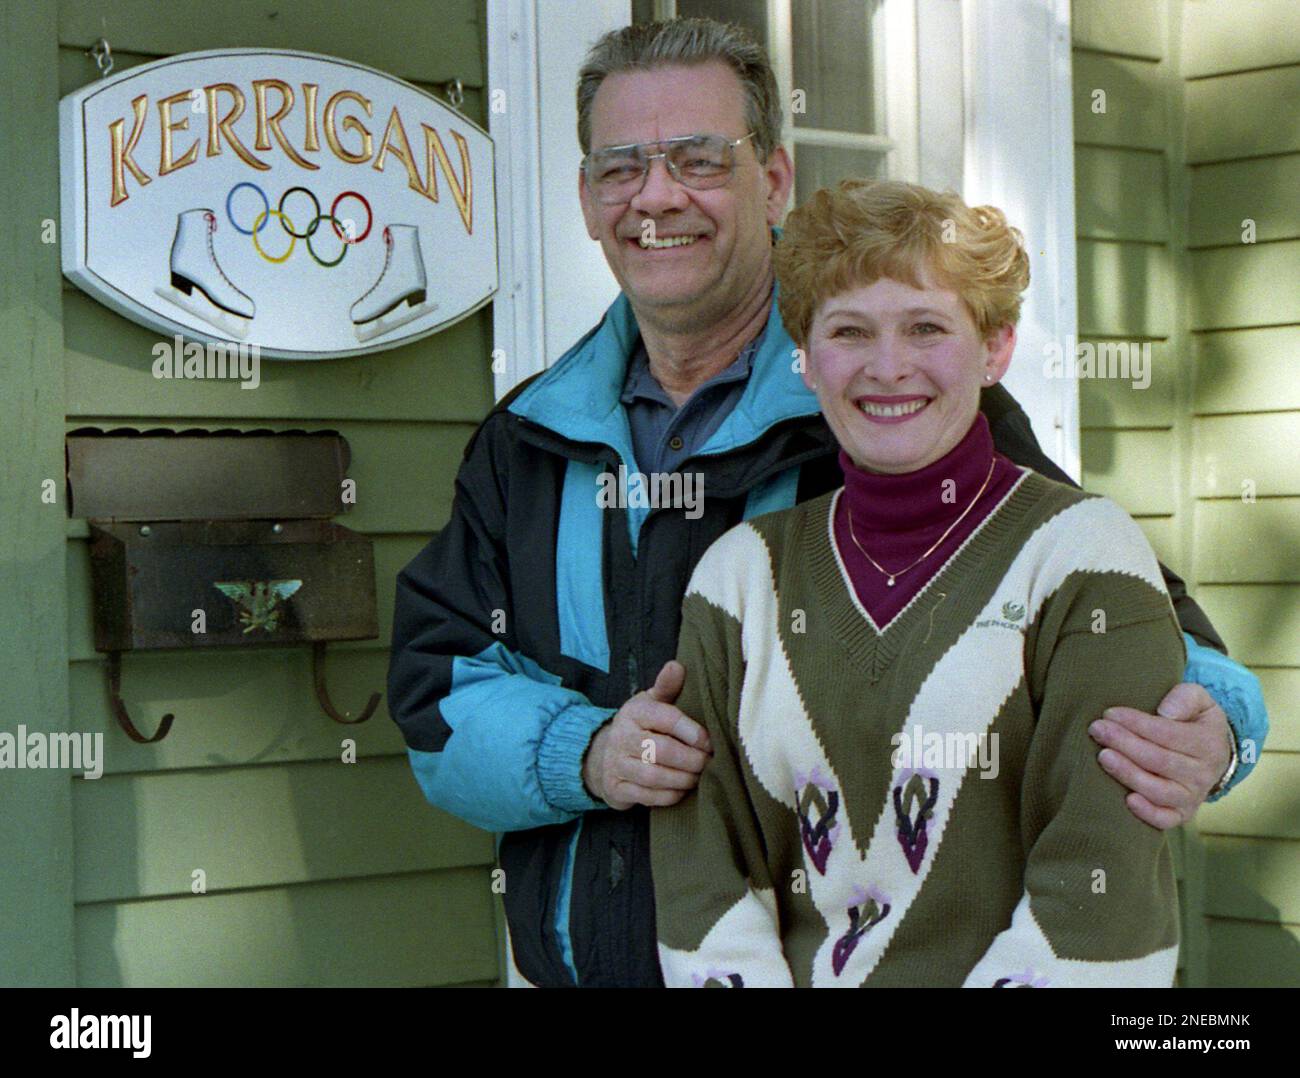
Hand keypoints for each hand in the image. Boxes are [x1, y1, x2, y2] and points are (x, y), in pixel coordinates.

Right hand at [582, 661, 711, 809]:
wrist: (604, 756)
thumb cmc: (640, 727)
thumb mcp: (650, 702)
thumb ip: (666, 686)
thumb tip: (677, 666)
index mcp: (634, 712)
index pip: (666, 718)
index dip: (692, 731)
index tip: (710, 742)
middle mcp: (622, 737)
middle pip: (662, 750)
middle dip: (691, 759)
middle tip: (709, 762)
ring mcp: (617, 764)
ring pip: (655, 776)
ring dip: (683, 779)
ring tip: (699, 777)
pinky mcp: (616, 789)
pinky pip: (648, 796)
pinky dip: (670, 795)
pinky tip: (682, 789)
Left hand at [1088, 682, 1231, 829]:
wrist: (1214, 755)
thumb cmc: (1194, 722)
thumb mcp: (1199, 700)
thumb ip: (1185, 697)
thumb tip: (1166, 712)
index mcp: (1207, 743)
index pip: (1167, 733)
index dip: (1137, 723)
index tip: (1110, 713)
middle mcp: (1203, 773)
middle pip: (1159, 760)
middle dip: (1124, 743)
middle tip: (1097, 729)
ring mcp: (1193, 796)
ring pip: (1159, 790)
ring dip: (1128, 774)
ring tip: (1103, 756)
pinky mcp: (1182, 813)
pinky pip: (1166, 819)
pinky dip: (1148, 813)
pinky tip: (1127, 800)